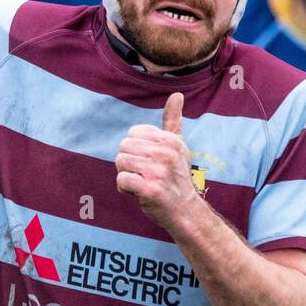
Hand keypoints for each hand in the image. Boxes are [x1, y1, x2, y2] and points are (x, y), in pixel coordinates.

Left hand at [115, 92, 200, 233]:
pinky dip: (125, 189)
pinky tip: (139, 193)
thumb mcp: (178, 146)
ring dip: (126, 175)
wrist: (185, 211)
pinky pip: (121, 181)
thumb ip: (173, 121)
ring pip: (120, 163)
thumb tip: (177, 95)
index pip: (133, 133)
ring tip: (143, 182)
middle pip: (124, 147)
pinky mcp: (149, 190)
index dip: (136, 149)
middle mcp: (166, 154)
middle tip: (146, 174)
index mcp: (170, 141)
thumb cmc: (177, 177)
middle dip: (129, 162)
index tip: (151, 161)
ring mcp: (158, 172)